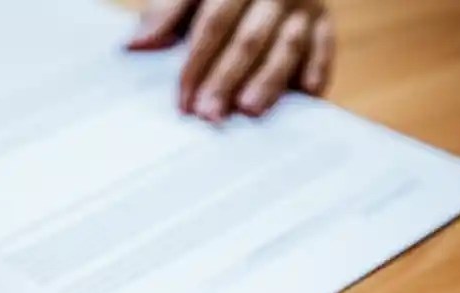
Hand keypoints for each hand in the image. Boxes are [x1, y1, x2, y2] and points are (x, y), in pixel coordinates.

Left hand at [127, 0, 334, 119]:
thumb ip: (165, 12)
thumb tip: (134, 46)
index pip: (213, 24)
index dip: (197, 63)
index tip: (183, 102)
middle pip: (247, 39)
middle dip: (227, 78)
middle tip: (210, 115)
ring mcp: (302, 4)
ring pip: (286, 45)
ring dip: (269, 79)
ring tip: (250, 110)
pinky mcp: (324, 19)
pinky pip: (324, 45)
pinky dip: (317, 69)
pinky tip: (307, 95)